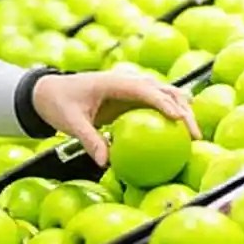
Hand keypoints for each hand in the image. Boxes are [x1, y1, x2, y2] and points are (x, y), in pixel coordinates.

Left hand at [31, 70, 199, 165]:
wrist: (49, 91)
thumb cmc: (58, 103)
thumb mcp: (70, 123)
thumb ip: (89, 140)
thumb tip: (105, 163)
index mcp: (112, 82)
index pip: (144, 90)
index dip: (163, 102)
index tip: (178, 118)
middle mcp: (125, 81)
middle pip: (161, 90)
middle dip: (181, 108)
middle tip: (194, 133)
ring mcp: (129, 87)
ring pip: (163, 93)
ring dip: (180, 108)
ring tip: (194, 132)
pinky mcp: (129, 97)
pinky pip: (153, 103)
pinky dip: (169, 112)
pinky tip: (179, 131)